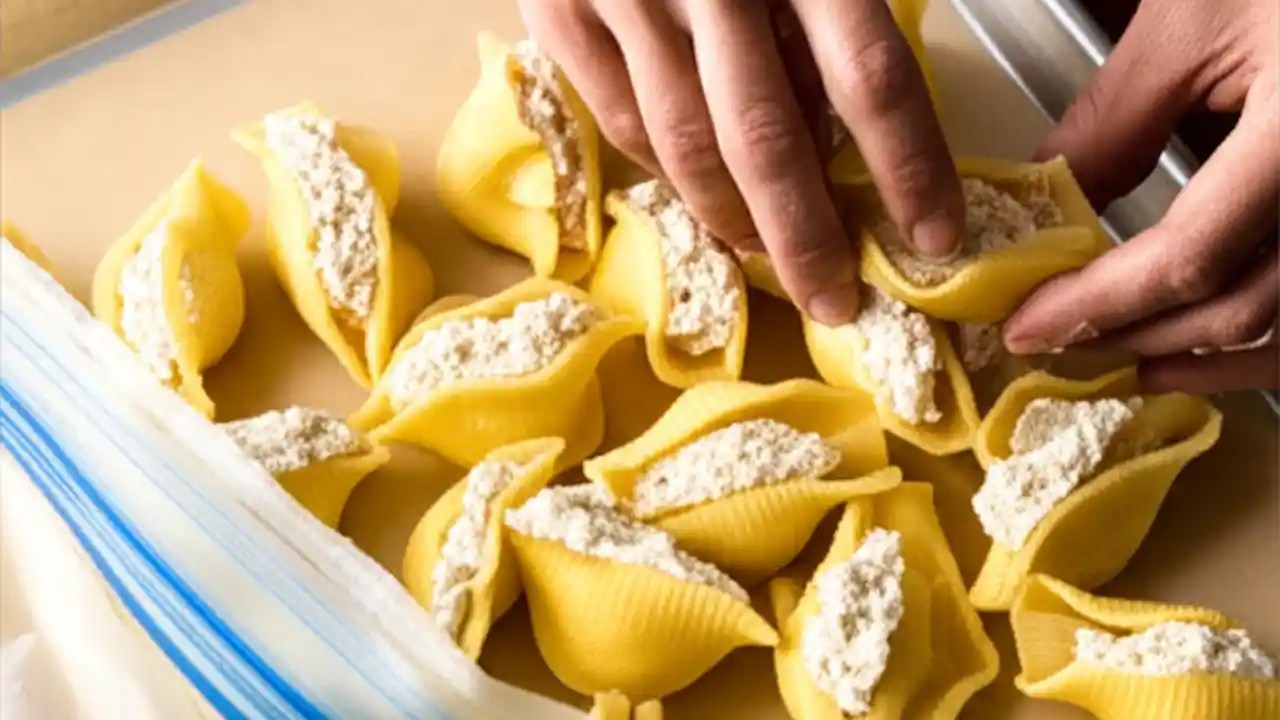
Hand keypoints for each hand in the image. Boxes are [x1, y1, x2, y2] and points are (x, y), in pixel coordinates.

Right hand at [518, 0, 963, 323]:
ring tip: (772, 259)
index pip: (871, 76)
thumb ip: (835, 13)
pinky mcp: (558, 12)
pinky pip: (622, 124)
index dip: (908, 167)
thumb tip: (840, 128)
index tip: (932, 235)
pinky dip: (668, 176)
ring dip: (734, 220)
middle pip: (766, 139)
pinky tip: (704, 201)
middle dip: (806, 237)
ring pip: (684, 147)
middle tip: (835, 299)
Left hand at [1002, 0, 1278, 393]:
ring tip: (1129, 359)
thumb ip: (1117, 119)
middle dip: (1138, 336)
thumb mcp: (1193, 20)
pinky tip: (1212, 346)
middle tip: (1059, 342)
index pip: (1193, 255)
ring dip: (1203, 359)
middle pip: (1243, 309)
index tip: (1027, 325)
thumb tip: (1048, 195)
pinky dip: (1264, 342)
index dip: (1099, 304)